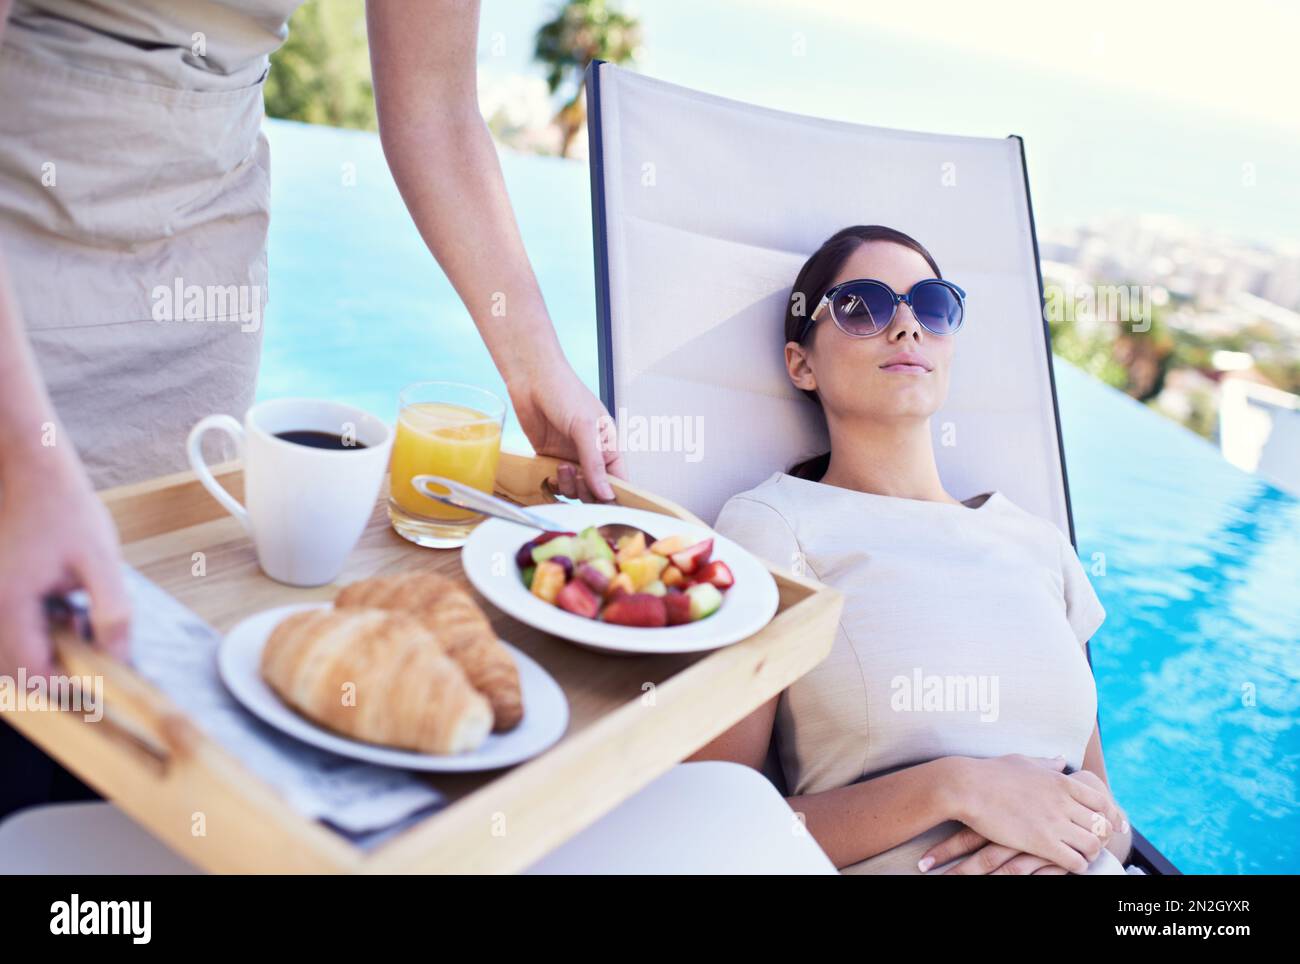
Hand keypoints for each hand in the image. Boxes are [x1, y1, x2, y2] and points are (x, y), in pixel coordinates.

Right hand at [0, 446, 130, 677]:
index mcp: (9, 604)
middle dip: (57, 670)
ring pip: (12, 652)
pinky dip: (39, 632)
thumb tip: (119, 656)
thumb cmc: (65, 507)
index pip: (33, 673)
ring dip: (48, 651)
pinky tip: (64, 606)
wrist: (32, 471)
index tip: (102, 680)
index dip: (69, 687)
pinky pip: (12, 630)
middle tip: (92, 646)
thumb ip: (113, 612)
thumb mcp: (101, 560)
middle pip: (18, 669)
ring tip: (79, 620)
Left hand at [509, 363, 624, 501]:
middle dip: (588, 492)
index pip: (619, 480)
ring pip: (576, 491)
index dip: (614, 495)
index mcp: (609, 446)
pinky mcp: (550, 459)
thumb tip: (606, 493)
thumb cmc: (564, 391)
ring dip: (569, 486)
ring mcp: (571, 458)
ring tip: (561, 466)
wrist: (531, 379)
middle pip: (597, 491)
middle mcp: (592, 455)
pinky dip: (554, 484)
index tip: (605, 504)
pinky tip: (551, 470)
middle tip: (579, 480)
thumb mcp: (585, 428)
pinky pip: (556, 483)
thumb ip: (595, 463)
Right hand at [943, 754, 1124, 873]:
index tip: (1113, 826)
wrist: (967, 786)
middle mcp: (1064, 801)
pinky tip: (1066, 865)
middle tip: (1092, 844)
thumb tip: (1061, 759)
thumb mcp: (1024, 761)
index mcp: (1061, 781)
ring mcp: (1054, 822)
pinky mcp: (1042, 842)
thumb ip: (1047, 763)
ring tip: (1079, 857)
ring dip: (1089, 854)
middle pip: (1101, 825)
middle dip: (1101, 837)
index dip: (1111, 816)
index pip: (1102, 801)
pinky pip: (1075, 861)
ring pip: (1093, 845)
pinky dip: (1076, 866)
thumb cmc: (990, 772)